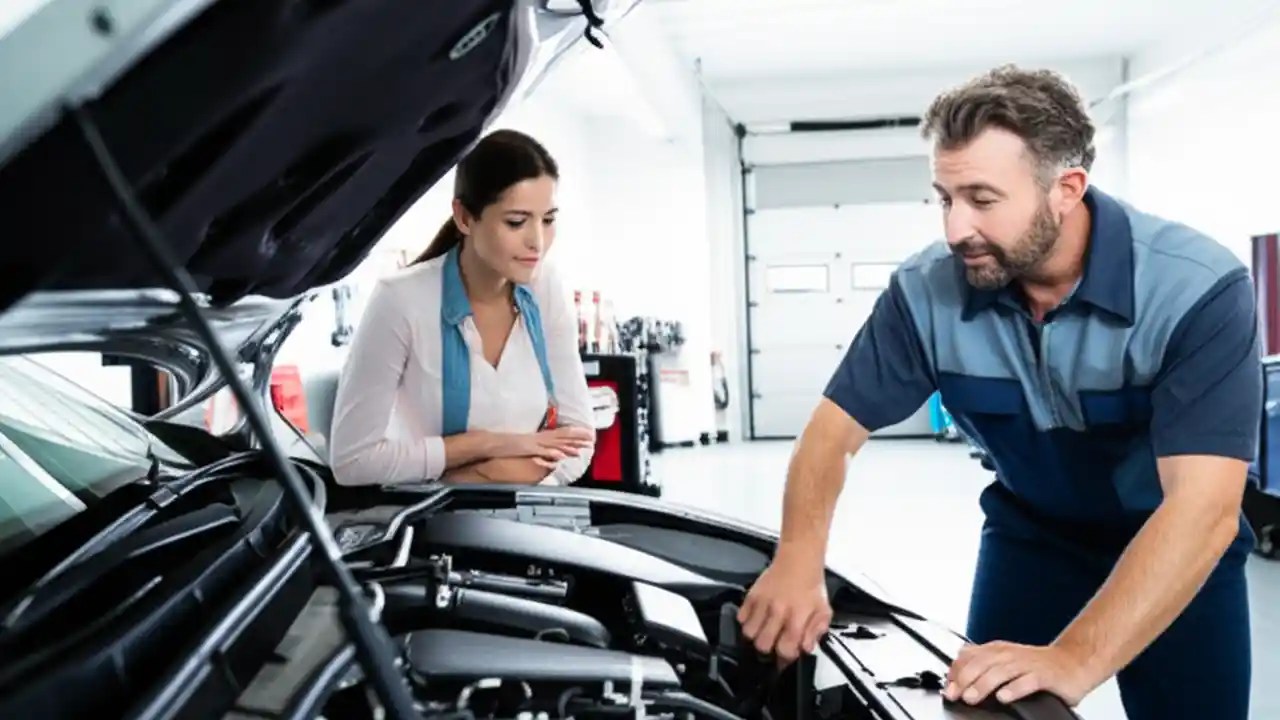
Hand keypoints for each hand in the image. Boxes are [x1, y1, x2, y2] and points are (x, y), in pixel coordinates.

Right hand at [495, 427, 593, 462]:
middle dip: (578, 438)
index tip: (587, 435)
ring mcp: (535, 442)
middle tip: (592, 439)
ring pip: (557, 442)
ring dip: (570, 445)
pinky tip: (562, 455)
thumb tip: (552, 454)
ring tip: (583, 447)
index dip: (575, 434)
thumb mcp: (528, 446)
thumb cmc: (509, 445)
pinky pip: (543, 451)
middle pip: (563, 436)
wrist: (493, 442)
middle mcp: (540, 437)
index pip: (562, 434)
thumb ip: (540, 448)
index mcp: (541, 436)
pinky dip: (553, 453)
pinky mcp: (529, 448)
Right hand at [737, 547, 831, 664]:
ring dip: (756, 635)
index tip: (787, 653)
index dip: (786, 656)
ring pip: (748, 633)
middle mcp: (778, 612)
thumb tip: (806, 648)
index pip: (785, 649)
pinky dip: (746, 621)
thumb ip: (816, 632)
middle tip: (774, 642)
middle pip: (762, 645)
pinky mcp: (751, 594)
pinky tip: (757, 618)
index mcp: (797, 618)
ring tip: (764, 630)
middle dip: (769, 648)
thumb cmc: (810, 584)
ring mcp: (762, 603)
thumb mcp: (823, 610)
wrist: (799, 559)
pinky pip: (740, 616)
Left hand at [944, 641, 1098, 707]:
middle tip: (955, 694)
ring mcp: (1028, 664)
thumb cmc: (1038, 665)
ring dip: (983, 685)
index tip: (948, 687)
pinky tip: (1004, 697)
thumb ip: (983, 666)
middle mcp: (1010, 655)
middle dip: (965, 679)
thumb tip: (956, 676)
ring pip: (1001, 672)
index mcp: (998, 650)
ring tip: (971, 697)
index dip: (956, 672)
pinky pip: (1028, 681)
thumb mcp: (1006, 661)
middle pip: (982, 663)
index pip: (970, 656)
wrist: (1074, 661)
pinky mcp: (1045, 676)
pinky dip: (1014, 689)